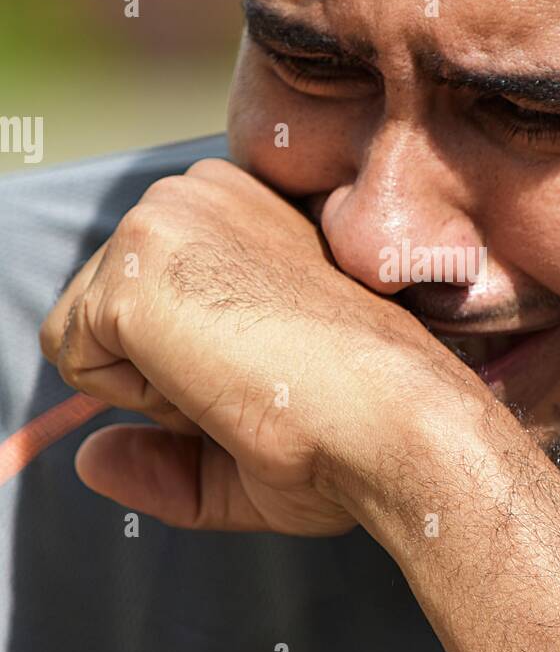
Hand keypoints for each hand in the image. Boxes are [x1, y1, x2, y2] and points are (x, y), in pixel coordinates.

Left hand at [39, 159, 483, 534]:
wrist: (394, 416)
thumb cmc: (352, 426)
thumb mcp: (248, 432)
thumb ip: (166, 446)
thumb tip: (89, 459)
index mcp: (235, 208)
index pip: (145, 292)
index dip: (187, 363)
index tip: (267, 367)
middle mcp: (196, 191)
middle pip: (102, 309)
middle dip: (157, 374)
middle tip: (251, 380)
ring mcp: (161, 221)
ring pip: (82, 334)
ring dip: (147, 388)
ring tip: (237, 377)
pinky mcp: (133, 268)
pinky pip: (73, 359)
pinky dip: (133, 399)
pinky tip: (214, 379)